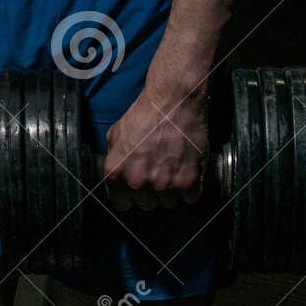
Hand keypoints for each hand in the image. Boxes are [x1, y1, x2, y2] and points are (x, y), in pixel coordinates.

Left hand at [102, 86, 208, 211]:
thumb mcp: (115, 134)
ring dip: (172, 191)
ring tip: (173, 169)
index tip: (137, 190)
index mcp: (116, 172)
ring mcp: (164, 184)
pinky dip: (192, 187)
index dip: (129, 196)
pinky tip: (188, 170)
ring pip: (169, 204)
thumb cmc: (144, 114)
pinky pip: (190, 198)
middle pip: (147, 205)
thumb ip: (114, 159)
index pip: (121, 204)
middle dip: (151, 192)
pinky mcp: (188, 181)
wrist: (173, 100)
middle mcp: (138, 182)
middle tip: (158, 173)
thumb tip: (116, 175)